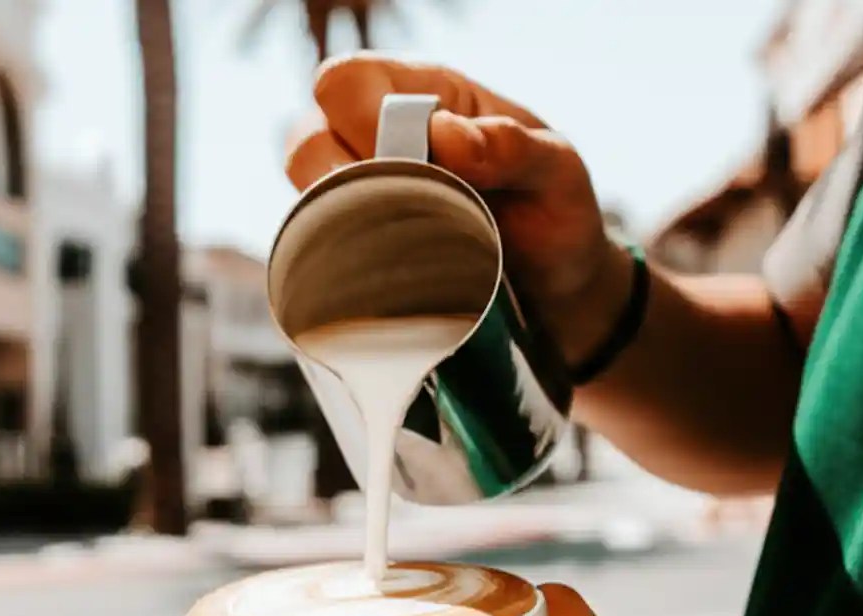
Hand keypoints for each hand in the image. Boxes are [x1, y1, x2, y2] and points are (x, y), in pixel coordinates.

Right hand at [285, 54, 633, 363]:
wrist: (558, 287)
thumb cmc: (557, 213)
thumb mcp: (558, 174)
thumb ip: (511, 147)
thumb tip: (443, 135)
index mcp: (426, 94)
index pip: (347, 81)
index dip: (361, 117)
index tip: (410, 159)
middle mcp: (379, 137)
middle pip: (306, 136)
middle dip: (342, 178)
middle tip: (399, 212)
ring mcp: (363, 192)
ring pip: (304, 193)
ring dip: (337, 221)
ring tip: (391, 245)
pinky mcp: (358, 243)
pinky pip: (316, 242)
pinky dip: (336, 257)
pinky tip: (377, 271)